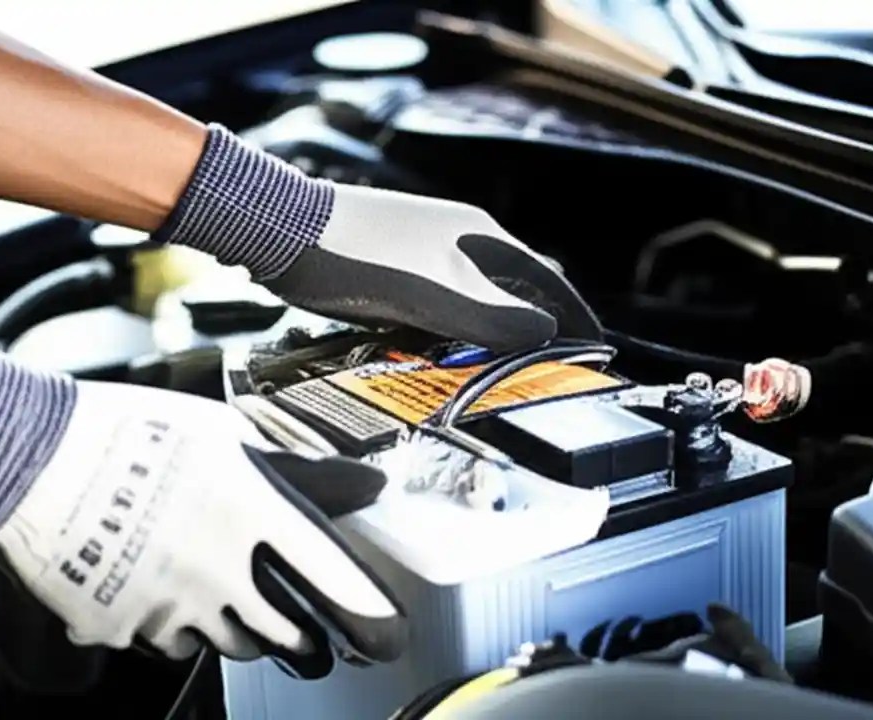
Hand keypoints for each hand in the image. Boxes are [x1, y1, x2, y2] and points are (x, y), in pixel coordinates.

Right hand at [0, 382, 404, 677]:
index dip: (370, 614)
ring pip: (229, 647)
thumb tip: (355, 481)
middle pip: (287, 636)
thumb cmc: (125, 432)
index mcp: (251, 511)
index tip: (385, 631)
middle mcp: (219, 568)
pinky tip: (163, 595)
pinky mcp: (124, 627)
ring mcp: (170, 605)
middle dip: (305, 641)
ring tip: (224, 600)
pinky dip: (175, 631)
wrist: (32, 457)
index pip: (333, 580)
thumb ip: (290, 467)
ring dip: (240, 634)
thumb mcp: (221, 432)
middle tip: (309, 636)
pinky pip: (167, 646)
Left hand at [155, 125, 601, 351]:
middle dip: (534, 328)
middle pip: (511, 288)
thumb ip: (492, 317)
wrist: (277, 230)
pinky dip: (449, 331)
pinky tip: (437, 354)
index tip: (595, 348)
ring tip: (501, 370)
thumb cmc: (354, 257)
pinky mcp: (388, 266)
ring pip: (472, 298)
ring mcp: (422, 250)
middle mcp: (456, 238)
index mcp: (478, 236)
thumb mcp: (433, 293)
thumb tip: (546, 334)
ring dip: (490, 332)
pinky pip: (436, 304)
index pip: (545, 280)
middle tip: (550, 368)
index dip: (572, 317)